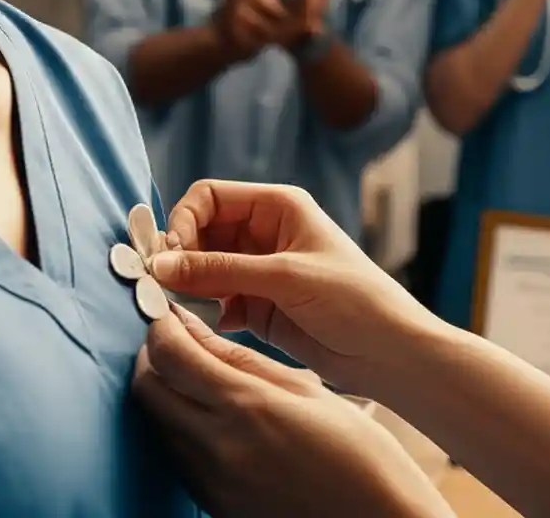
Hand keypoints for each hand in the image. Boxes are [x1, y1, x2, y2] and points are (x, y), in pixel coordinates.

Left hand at [133, 306, 454, 517]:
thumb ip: (243, 359)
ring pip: (155, 422)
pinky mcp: (212, 503)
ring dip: (163, 391)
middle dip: (154, 356)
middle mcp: (217, 447)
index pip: (169, 355)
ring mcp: (210, 482)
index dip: (159, 325)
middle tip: (178, 339)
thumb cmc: (361, 455)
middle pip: (147, 388)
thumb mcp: (310, 392)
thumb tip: (191, 327)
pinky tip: (206, 415)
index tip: (167, 310)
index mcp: (247, 407)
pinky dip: (176, 425)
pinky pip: (174, 454)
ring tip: (194, 374)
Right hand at [149, 180, 440, 390]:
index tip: (168, 255)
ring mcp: (260, 271)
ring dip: (190, 285)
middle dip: (180, 255)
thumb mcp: (284, 278)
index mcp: (278, 207)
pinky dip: (207, 310)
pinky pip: (217, 300)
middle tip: (162, 284)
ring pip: (205, 268)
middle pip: (201, 232)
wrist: (388, 353)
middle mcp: (265, 234)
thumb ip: (220, 270)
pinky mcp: (259, 307)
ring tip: (181, 305)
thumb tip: (161, 265)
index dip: (183, 221)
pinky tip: (219, 323)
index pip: (209, 198)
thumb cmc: (354, 300)